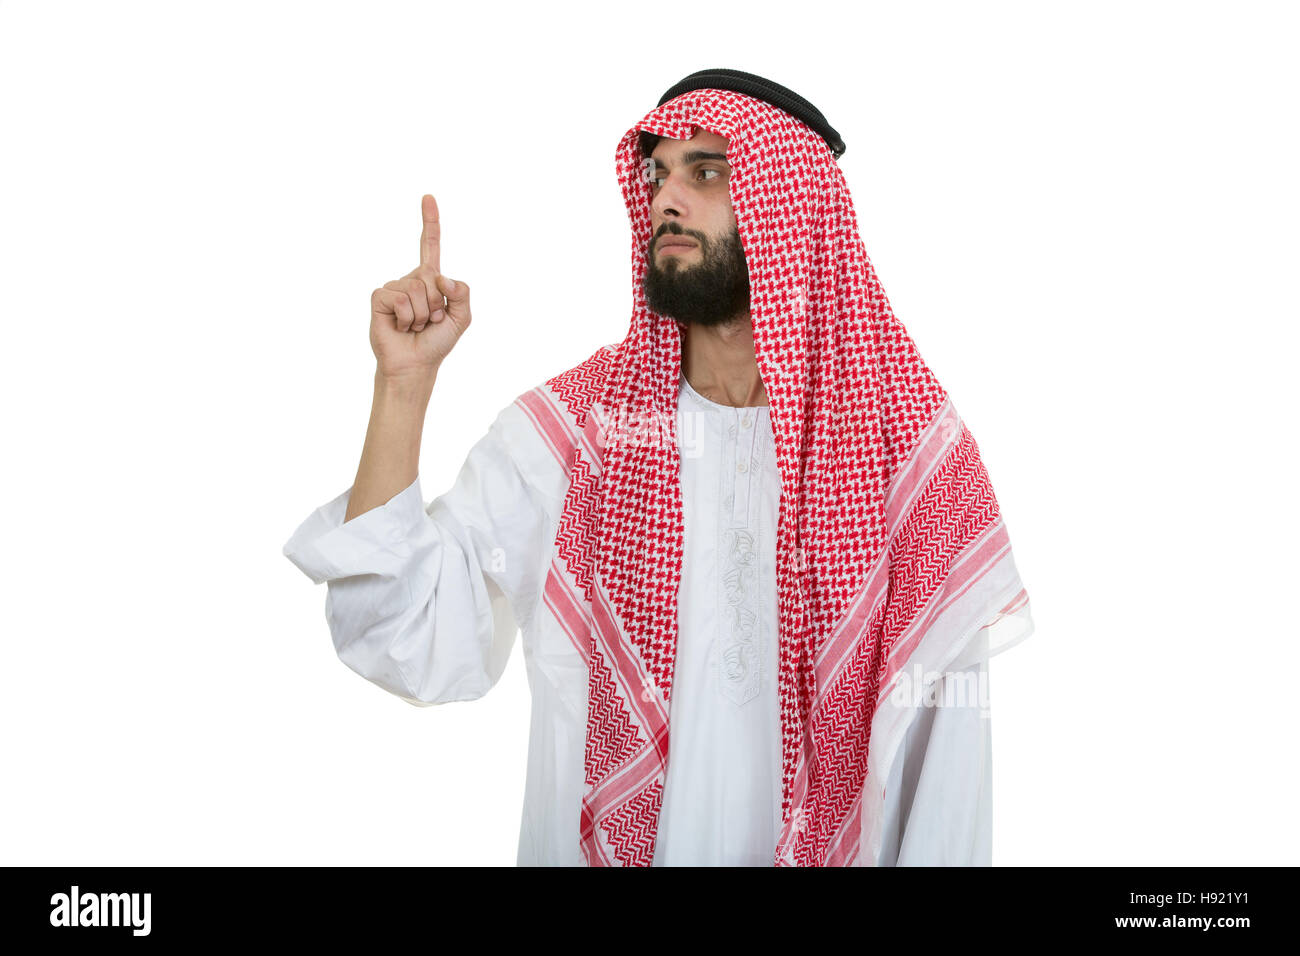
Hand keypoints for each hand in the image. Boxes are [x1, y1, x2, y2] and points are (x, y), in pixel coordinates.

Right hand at [369, 194, 472, 383]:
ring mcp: (394, 287)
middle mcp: (411, 279)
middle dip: (436, 304)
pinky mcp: (379, 297)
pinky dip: (406, 316)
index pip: (430, 245)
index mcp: (430, 280)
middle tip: (429, 322)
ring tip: (414, 326)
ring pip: (416, 288)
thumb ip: (462, 294)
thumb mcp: (462, 318)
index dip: (430, 222)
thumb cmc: (436, 342)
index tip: (428, 197)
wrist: (415, 364)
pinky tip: (400, 326)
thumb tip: (443, 279)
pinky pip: (399, 298)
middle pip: (431, 276)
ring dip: (422, 314)